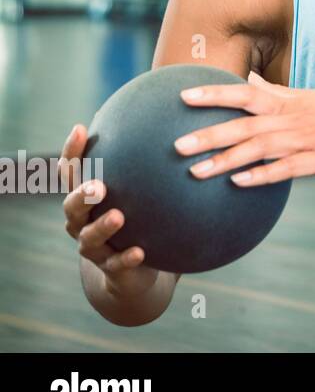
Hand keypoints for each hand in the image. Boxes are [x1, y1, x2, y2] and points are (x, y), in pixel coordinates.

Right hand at [60, 124, 159, 295]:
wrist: (131, 270)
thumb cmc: (134, 220)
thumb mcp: (136, 193)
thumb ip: (142, 164)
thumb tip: (166, 121)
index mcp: (84, 199)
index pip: (72, 173)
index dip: (71, 152)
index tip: (79, 128)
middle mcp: (81, 222)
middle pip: (72, 207)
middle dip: (82, 195)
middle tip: (98, 185)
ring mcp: (93, 247)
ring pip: (90, 237)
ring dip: (103, 226)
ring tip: (118, 216)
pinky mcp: (110, 268)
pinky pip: (116, 264)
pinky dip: (126, 257)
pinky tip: (139, 251)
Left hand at [172, 71, 314, 186]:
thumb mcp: (312, 94)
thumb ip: (276, 92)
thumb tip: (246, 83)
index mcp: (291, 101)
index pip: (245, 93)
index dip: (213, 94)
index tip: (180, 96)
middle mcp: (295, 117)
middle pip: (244, 123)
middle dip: (208, 134)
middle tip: (174, 145)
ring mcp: (310, 138)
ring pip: (261, 148)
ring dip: (227, 159)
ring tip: (196, 172)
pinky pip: (289, 168)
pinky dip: (264, 175)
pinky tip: (242, 183)